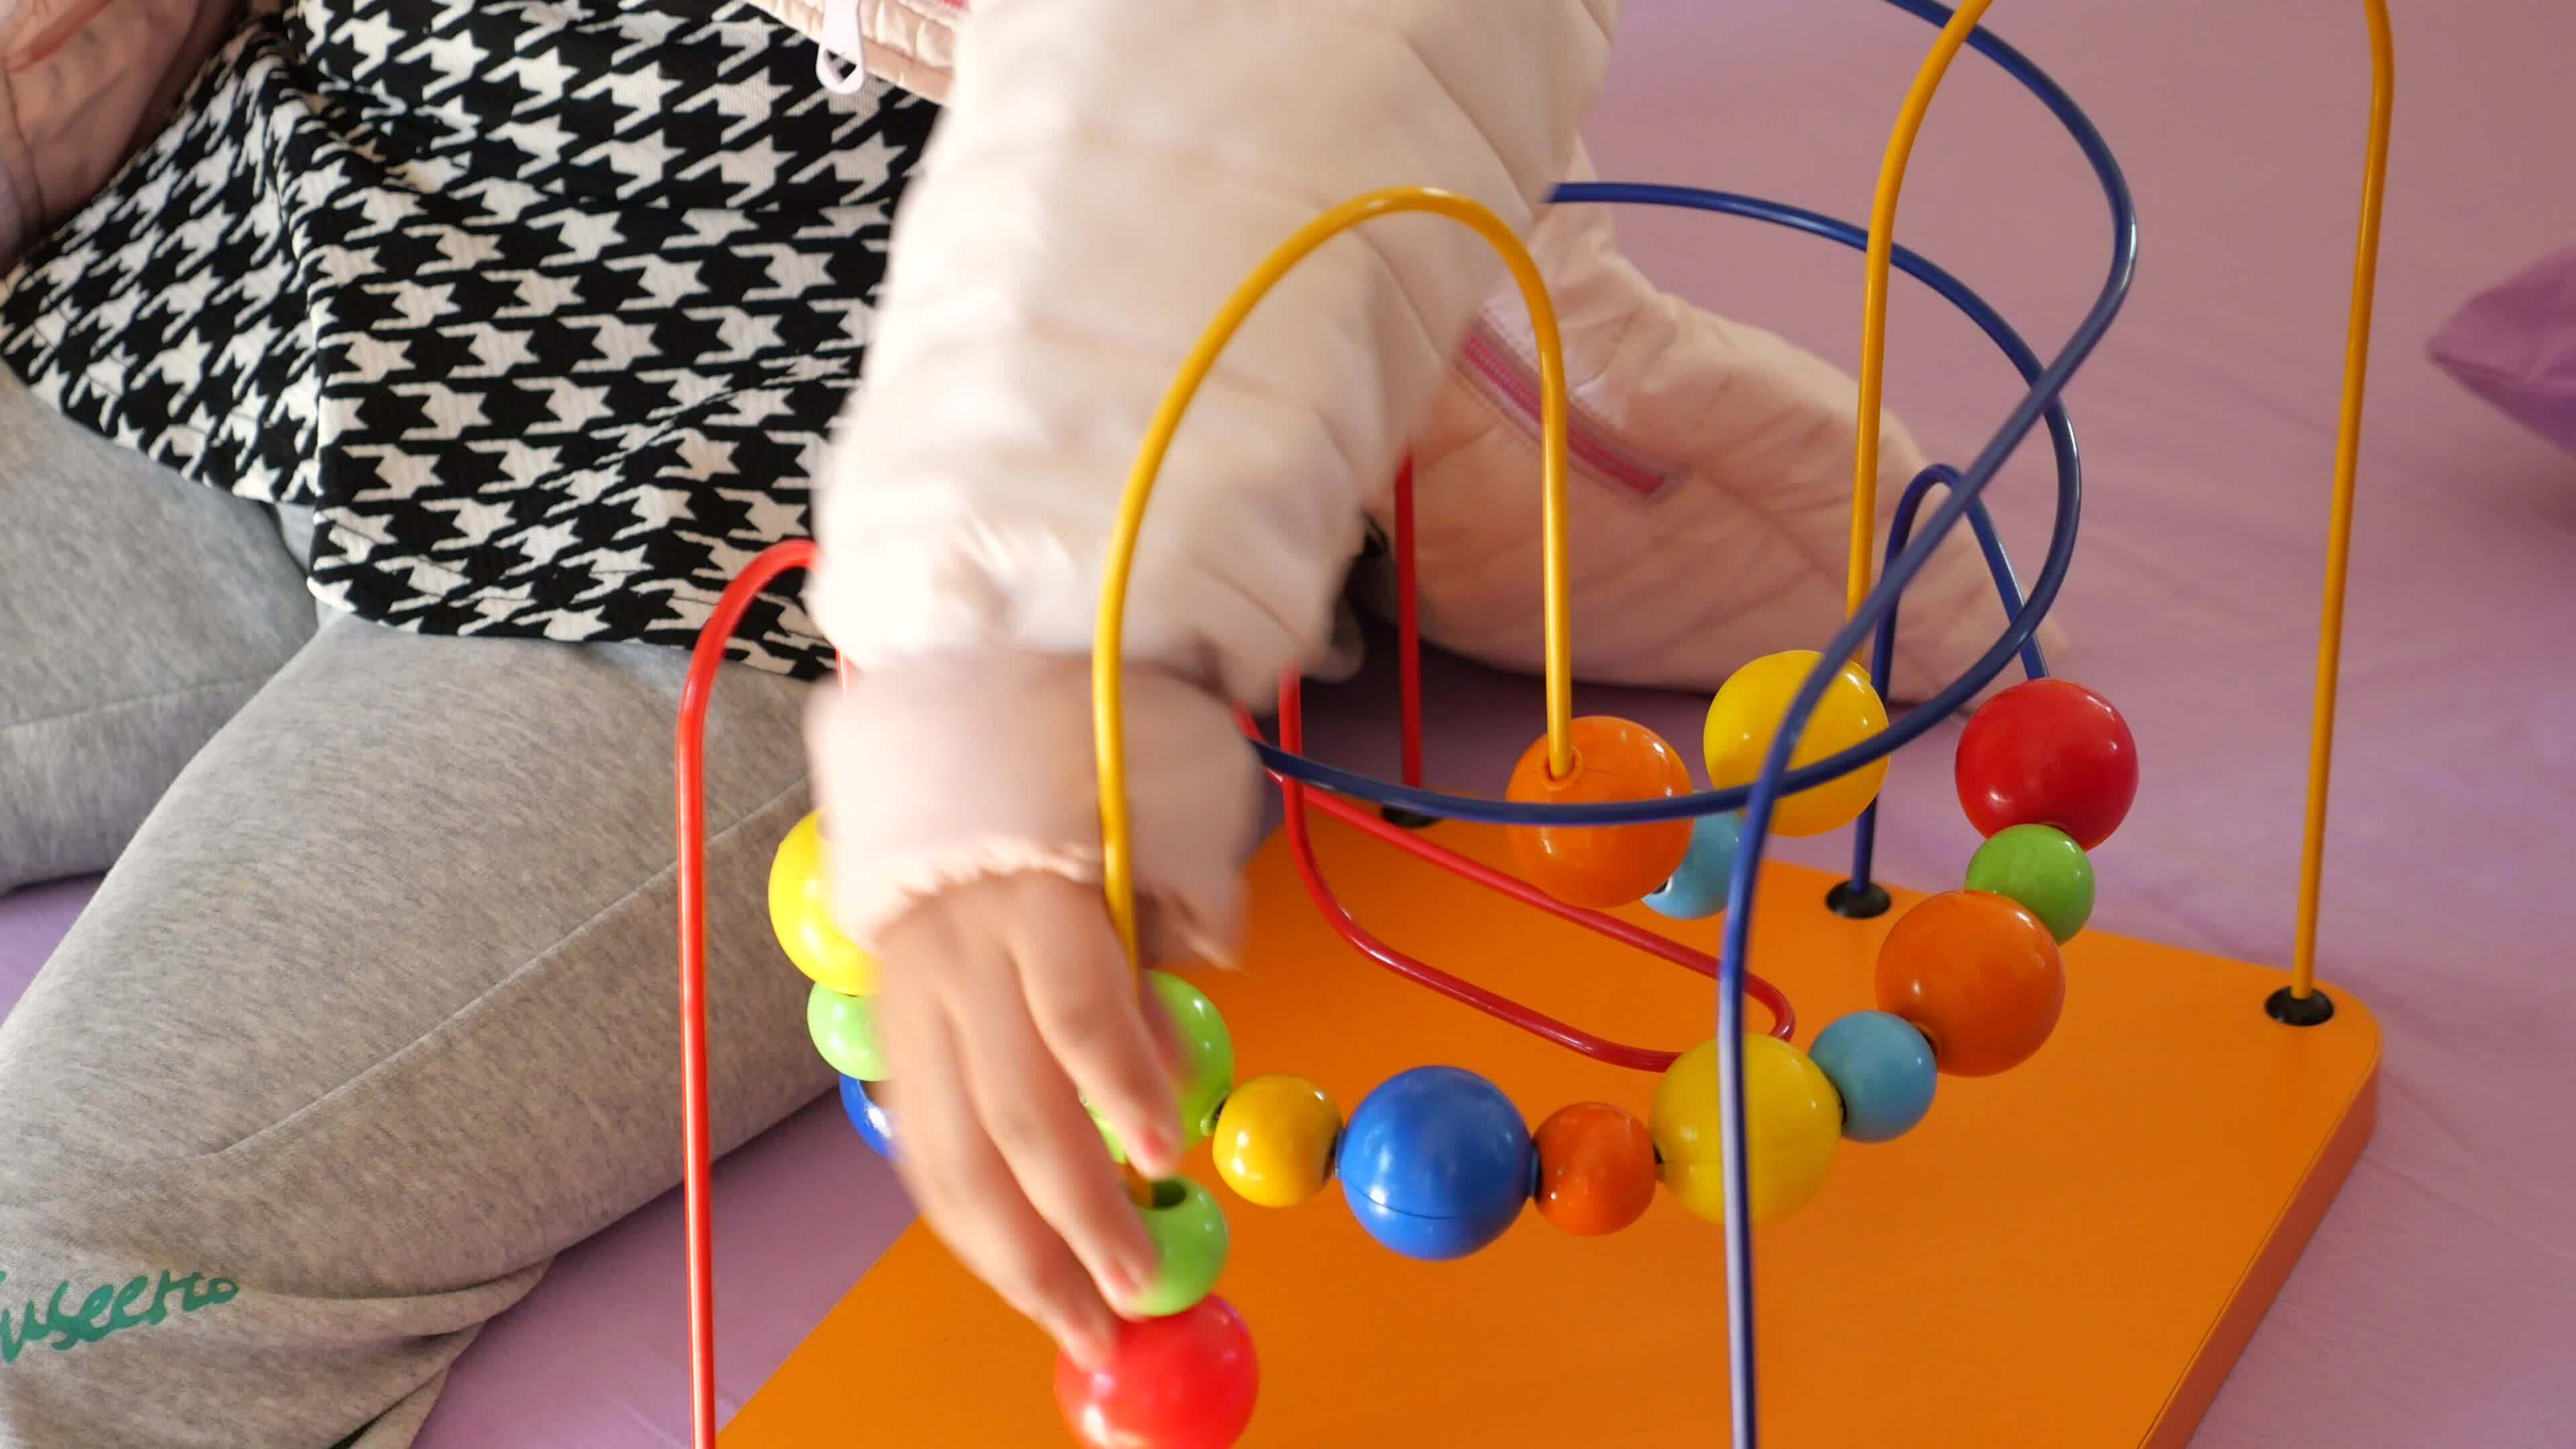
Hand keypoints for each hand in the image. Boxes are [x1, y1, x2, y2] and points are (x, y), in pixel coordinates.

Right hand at [872, 872, 1183, 1367]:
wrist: (940, 813)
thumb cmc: (1067, 856)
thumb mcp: (1128, 884)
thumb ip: (1155, 978)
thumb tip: (1179, 1082)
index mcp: (1036, 906)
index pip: (1075, 1010)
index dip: (1121, 1088)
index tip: (1165, 1163)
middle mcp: (961, 963)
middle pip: (1013, 1110)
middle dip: (1077, 1217)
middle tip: (1134, 1294)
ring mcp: (910, 1013)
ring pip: (952, 1159)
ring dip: (1020, 1258)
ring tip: (1081, 1321)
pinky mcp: (886, 1053)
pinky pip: (923, 1164)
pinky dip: (974, 1232)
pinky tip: (1021, 1276)